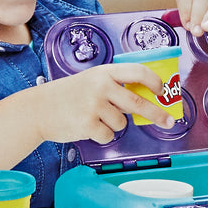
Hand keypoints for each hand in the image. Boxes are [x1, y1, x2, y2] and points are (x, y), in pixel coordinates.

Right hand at [32, 63, 174, 143]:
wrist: (37, 109)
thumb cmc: (69, 96)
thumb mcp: (92, 82)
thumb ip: (116, 88)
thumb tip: (147, 101)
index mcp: (104, 72)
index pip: (138, 72)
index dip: (155, 82)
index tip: (163, 91)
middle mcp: (100, 86)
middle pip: (138, 102)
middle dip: (157, 114)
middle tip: (169, 121)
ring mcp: (94, 105)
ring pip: (122, 123)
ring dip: (114, 125)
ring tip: (94, 117)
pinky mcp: (87, 124)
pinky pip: (109, 135)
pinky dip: (102, 135)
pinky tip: (87, 126)